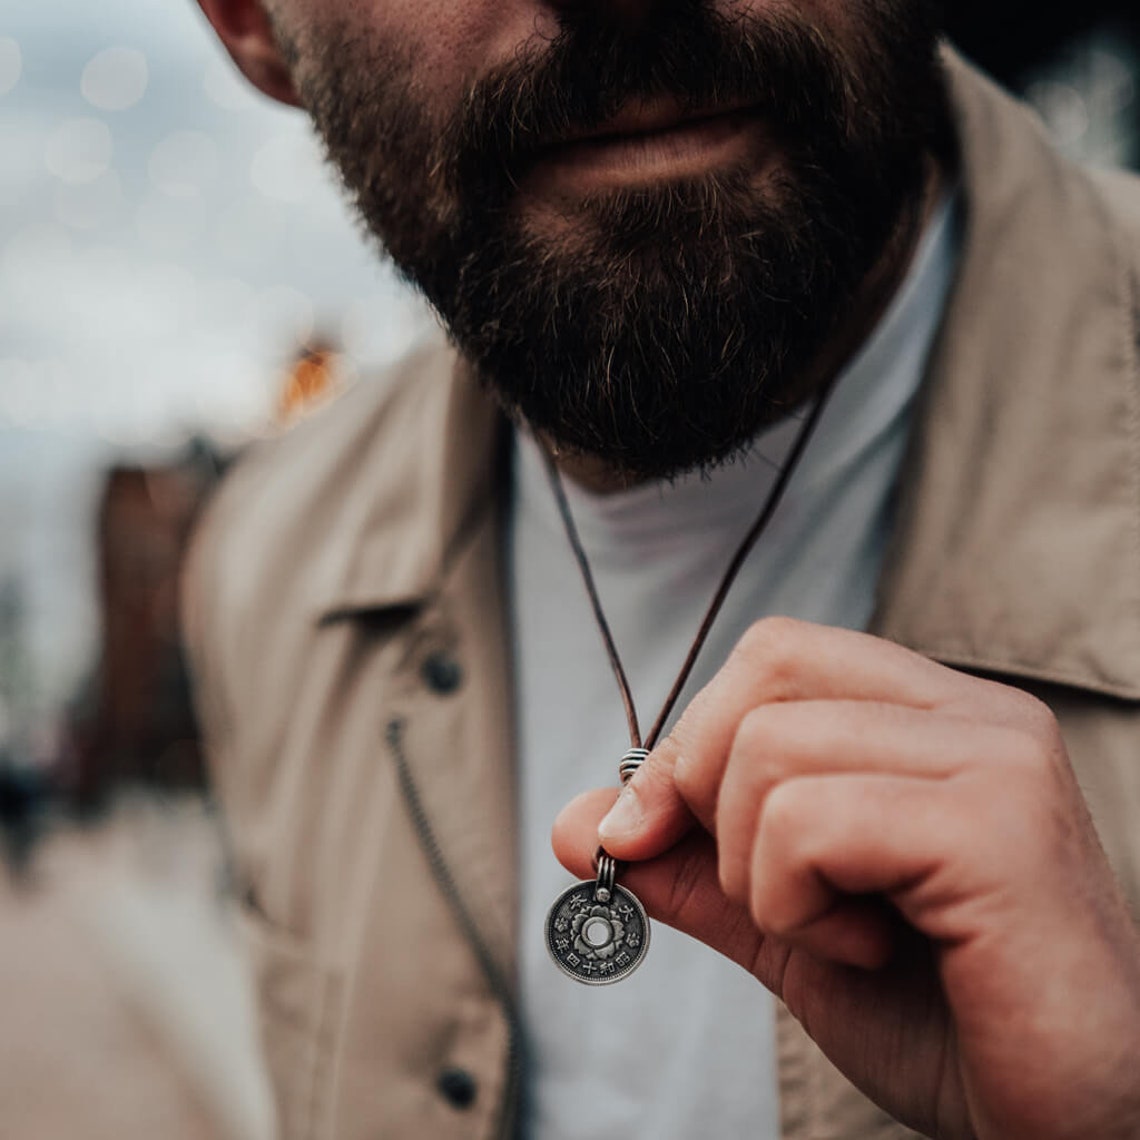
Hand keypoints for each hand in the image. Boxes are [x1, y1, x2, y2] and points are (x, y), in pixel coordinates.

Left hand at [552, 618, 1139, 1139]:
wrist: (1067, 1125)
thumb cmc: (942, 1018)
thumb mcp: (785, 925)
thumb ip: (688, 864)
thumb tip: (574, 819)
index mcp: (933, 716)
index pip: (774, 655)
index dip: (691, 738)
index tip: (649, 831)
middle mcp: (976, 714)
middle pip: (763, 675)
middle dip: (708, 792)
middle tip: (764, 889)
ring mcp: (996, 760)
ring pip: (770, 752)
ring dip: (759, 872)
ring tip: (845, 931)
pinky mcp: (999, 827)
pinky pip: (810, 821)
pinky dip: (795, 905)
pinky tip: (873, 947)